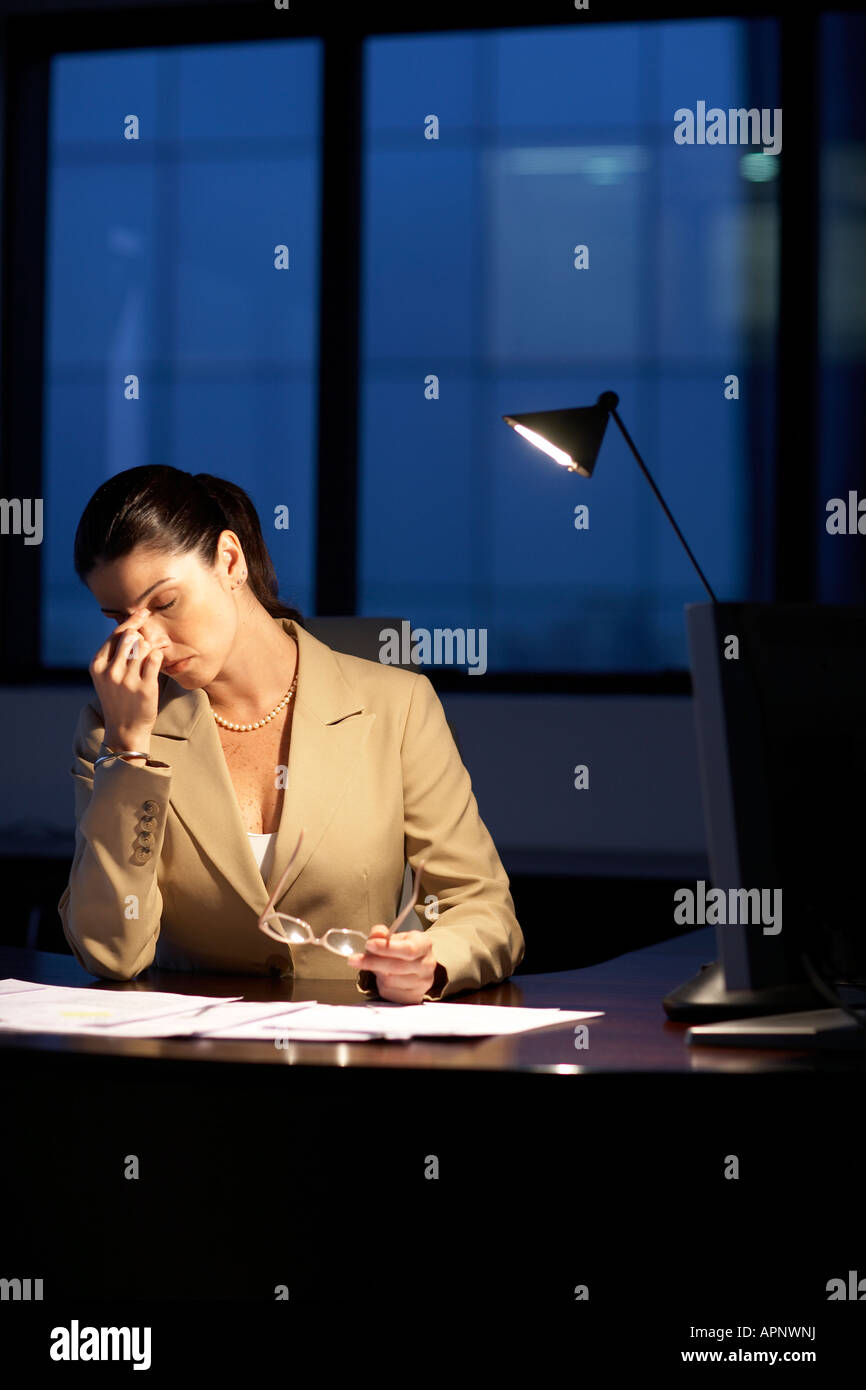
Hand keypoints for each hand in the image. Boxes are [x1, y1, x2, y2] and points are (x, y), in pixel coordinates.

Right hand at [89, 607, 167, 748]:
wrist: (125, 728)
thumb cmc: (119, 698)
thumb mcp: (108, 676)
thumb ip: (116, 653)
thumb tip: (133, 626)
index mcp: (97, 665)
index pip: (116, 634)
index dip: (132, 621)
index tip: (144, 612)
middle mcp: (110, 671)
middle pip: (130, 636)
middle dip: (143, 635)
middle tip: (151, 640)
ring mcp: (127, 680)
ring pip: (144, 646)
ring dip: (153, 646)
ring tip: (155, 653)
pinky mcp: (144, 687)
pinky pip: (156, 658)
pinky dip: (160, 655)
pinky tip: (159, 660)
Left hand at [348, 926, 438, 1003]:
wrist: (416, 966)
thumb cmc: (403, 949)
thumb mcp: (395, 936)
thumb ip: (382, 934)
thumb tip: (376, 934)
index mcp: (424, 945)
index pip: (408, 949)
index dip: (386, 948)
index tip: (369, 945)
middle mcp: (427, 965)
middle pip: (397, 966)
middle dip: (373, 962)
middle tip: (355, 959)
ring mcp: (422, 983)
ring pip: (391, 980)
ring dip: (377, 973)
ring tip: (377, 966)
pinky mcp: (414, 997)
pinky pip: (389, 992)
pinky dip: (380, 984)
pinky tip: (383, 977)